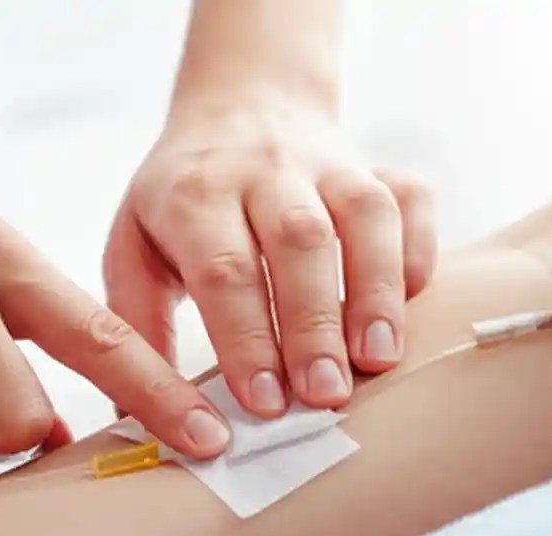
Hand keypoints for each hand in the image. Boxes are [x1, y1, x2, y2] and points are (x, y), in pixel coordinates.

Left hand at [106, 90, 436, 415]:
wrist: (240, 105)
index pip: (224, 268)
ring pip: (363, 215)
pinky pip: (410, 199)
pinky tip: (413, 304)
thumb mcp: (134, 248)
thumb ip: (139, 324)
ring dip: (375, 291)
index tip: (264, 402)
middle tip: (325, 396)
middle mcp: (264, 170)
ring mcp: (328, 163)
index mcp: (195, 194)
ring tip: (380, 360)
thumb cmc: (180, 202)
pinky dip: (417, 250)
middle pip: (298, 242)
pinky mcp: (377, 165)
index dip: (246, 337)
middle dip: (314, 324)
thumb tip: (143, 413)